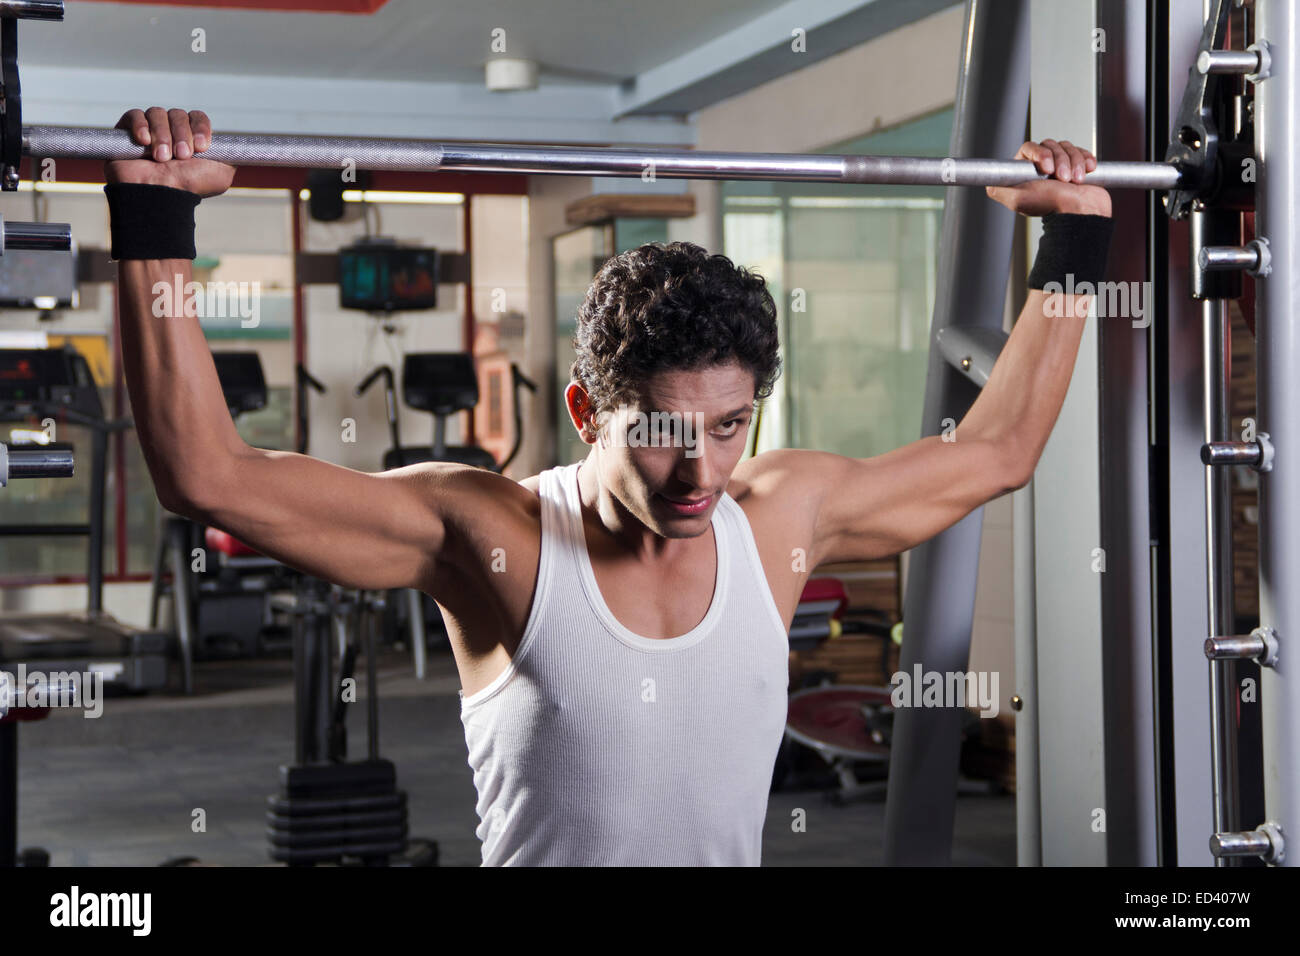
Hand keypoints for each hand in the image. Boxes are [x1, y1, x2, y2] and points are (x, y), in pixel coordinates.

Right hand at [103, 107, 234, 198]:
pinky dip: (141, 125)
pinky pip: (134, 115)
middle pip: (178, 114)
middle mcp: (170, 133)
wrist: (161, 197)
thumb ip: (229, 155)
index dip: (200, 127)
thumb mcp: (221, 173)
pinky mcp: (125, 132)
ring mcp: (148, 132)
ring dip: (163, 135)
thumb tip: (235, 145)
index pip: (196, 117)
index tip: (201, 147)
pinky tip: (144, 142)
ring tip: (161, 158)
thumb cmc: (190, 188)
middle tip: (182, 156)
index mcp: (190, 138)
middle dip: (181, 134)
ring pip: (157, 113)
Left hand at [986, 139, 1110, 217]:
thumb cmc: (1051, 206)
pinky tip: (1088, 170)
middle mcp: (1040, 169)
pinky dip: (1086, 159)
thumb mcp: (1016, 199)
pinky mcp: (1076, 166)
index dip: (1040, 154)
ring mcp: (1059, 166)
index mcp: (1025, 174)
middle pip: (1050, 145)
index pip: (1029, 148)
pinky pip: (1081, 151)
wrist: (1081, 212)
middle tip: (1064, 179)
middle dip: (1061, 161)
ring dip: (1074, 162)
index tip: (1047, 169)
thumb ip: (998, 188)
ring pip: (1066, 147)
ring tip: (1076, 181)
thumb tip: (987, 180)